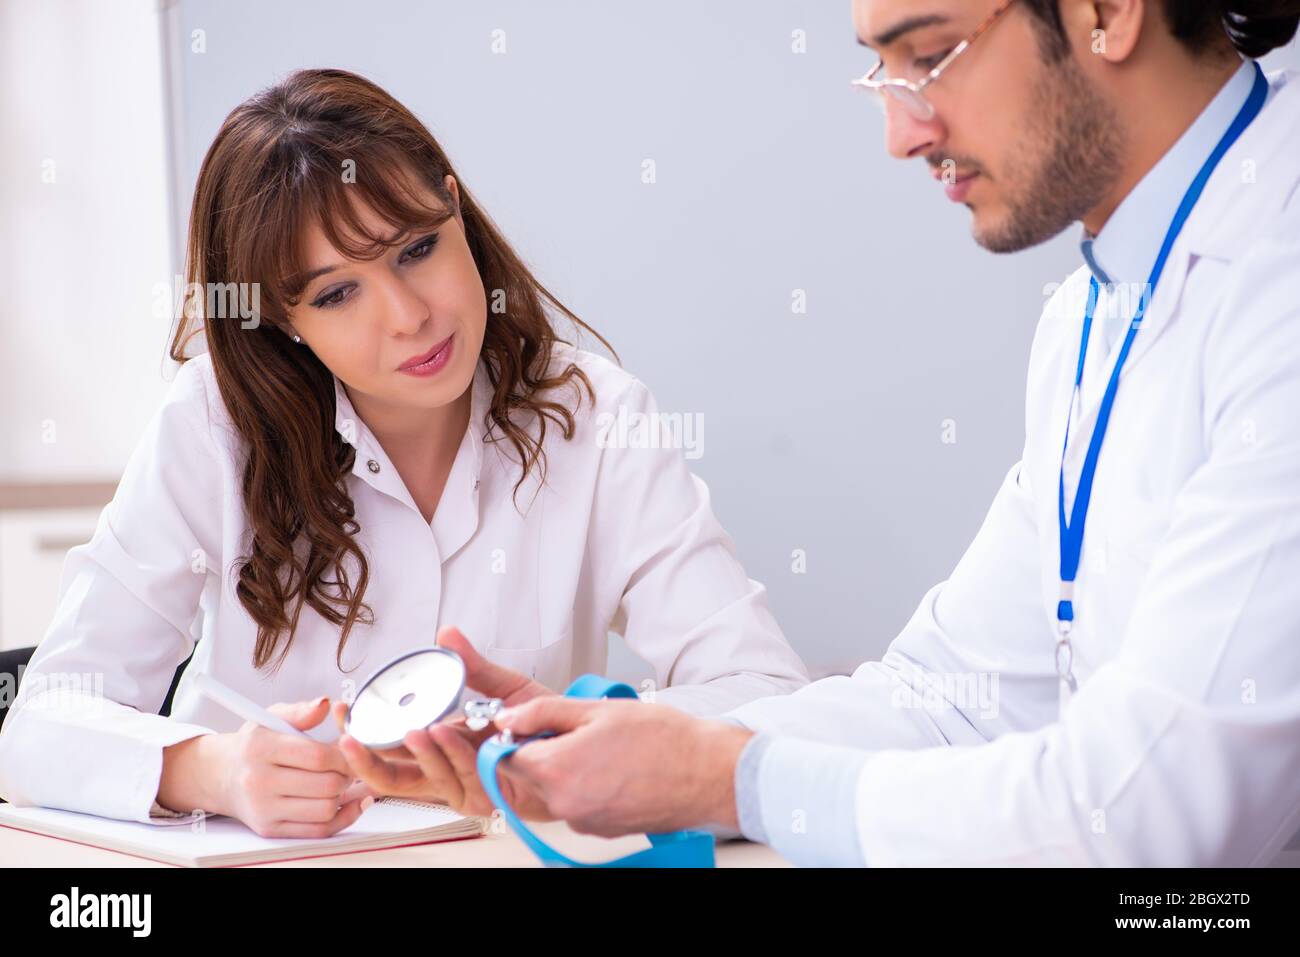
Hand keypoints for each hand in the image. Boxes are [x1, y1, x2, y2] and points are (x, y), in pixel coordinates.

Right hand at [168, 696, 373, 837]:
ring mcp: (263, 809)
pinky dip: (341, 817)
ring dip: (343, 795)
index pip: (317, 756)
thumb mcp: (272, 717)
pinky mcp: (270, 829)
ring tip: (341, 781)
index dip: (345, 754)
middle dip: (347, 774)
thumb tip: (325, 704)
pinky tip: (349, 802)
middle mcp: (259, 782)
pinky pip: (318, 831)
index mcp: (261, 748)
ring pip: (325, 809)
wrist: (223, 775)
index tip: (352, 749)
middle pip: (326, 785)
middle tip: (349, 766)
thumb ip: (301, 711)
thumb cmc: (255, 744)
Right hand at [334, 626, 555, 817]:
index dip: (361, 733)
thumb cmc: (540, 722)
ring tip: (408, 729)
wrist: (578, 739)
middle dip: (366, 756)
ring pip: (425, 778)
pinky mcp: (488, 794)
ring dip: (415, 752)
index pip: (388, 746)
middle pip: (392, 774)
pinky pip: (463, 775)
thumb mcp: (502, 686)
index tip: (341, 711)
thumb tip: (447, 633)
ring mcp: (465, 783)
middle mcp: (447, 767)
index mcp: (441, 744)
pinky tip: (444, 733)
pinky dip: (452, 754)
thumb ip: (471, 664)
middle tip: (349, 733)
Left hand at [490, 698, 752, 837]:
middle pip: (531, 774)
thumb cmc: (663, 739)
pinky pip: (579, 803)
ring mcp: (583, 821)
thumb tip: (508, 719)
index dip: (516, 735)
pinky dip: (589, 786)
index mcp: (557, 770)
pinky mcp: (600, 830)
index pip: (505, 756)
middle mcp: (565, 804)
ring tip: (607, 747)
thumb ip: (543, 713)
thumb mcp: (596, 709)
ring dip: (569, 768)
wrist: (708, 774)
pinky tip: (617, 767)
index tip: (531, 724)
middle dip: (546, 750)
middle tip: (580, 729)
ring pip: (557, 789)